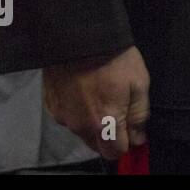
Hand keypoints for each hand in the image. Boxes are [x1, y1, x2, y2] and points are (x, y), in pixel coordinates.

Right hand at [42, 46, 148, 160]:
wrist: (79, 37)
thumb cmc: (114, 59)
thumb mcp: (139, 83)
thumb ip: (139, 116)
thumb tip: (139, 139)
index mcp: (103, 123)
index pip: (115, 152)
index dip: (127, 142)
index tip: (132, 128)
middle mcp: (79, 126)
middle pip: (97, 146)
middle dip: (110, 135)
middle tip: (118, 108)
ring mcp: (62, 117)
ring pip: (82, 132)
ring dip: (93, 123)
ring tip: (100, 95)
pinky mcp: (51, 105)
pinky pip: (68, 118)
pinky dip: (77, 111)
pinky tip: (84, 91)